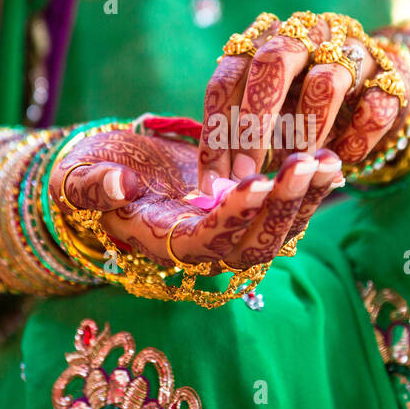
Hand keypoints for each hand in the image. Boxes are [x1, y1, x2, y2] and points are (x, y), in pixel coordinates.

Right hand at [49, 127, 342, 269]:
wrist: (109, 171)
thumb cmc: (89, 174)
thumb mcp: (77, 178)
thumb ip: (91, 186)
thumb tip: (118, 185)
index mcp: (163, 243)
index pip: (205, 240)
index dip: (232, 217)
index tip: (255, 183)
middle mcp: (203, 248)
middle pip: (252, 245)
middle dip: (282, 207)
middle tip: (306, 164)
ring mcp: (229, 233)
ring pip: (277, 231)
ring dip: (306, 199)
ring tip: (329, 160)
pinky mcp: (247, 213)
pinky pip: (286, 210)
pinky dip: (310, 190)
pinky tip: (332, 161)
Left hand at [197, 12, 401, 189]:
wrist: (377, 87)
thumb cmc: (305, 109)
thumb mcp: (270, 116)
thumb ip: (243, 139)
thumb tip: (214, 189)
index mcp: (264, 40)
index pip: (229, 77)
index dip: (217, 129)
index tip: (215, 181)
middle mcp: (305, 34)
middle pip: (273, 62)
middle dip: (256, 121)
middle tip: (250, 172)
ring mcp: (351, 49)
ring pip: (327, 82)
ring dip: (309, 131)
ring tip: (298, 167)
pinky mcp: (391, 74)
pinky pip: (375, 106)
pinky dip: (356, 140)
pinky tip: (343, 164)